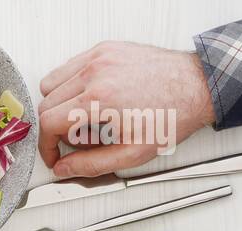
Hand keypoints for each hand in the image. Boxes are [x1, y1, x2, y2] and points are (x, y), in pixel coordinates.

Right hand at [38, 41, 214, 176]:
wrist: (195, 87)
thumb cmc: (171, 115)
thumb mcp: (130, 154)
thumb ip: (91, 165)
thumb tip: (65, 170)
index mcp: (99, 99)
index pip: (49, 122)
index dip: (46, 146)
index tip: (54, 156)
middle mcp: (96, 72)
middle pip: (47, 102)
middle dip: (53, 129)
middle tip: (71, 143)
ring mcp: (100, 56)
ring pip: (53, 82)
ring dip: (58, 106)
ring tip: (81, 121)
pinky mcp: (106, 49)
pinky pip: (71, 66)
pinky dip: (71, 86)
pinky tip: (89, 100)